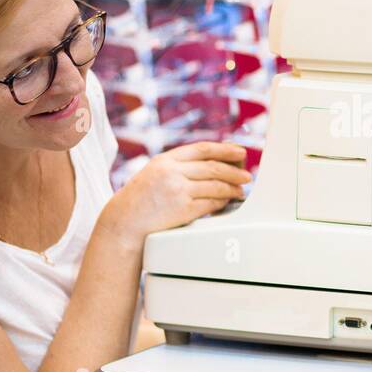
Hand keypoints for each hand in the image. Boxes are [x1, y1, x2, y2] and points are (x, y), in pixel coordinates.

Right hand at [102, 142, 250, 247]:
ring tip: (240, 191)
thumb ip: (178, 166)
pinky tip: (227, 202)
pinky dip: (222, 203)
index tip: (239, 152)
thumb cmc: (139, 200)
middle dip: (234, 171)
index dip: (225, 150)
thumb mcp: (154, 173)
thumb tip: (211, 164)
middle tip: (247, 175)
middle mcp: (172, 172)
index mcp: (165, 160)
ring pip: (216, 186)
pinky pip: (211, 204)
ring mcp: (178, 191)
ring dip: (232, 188)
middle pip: (213, 167)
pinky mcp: (183, 210)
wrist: (124, 222)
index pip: (202, 149)